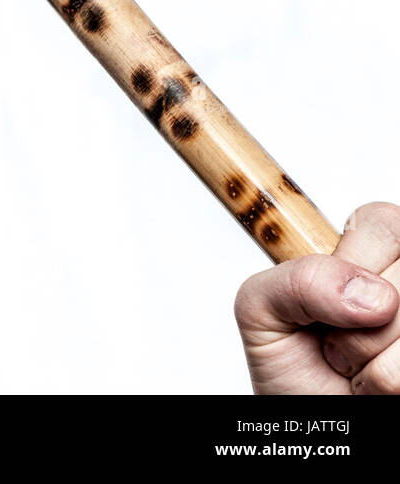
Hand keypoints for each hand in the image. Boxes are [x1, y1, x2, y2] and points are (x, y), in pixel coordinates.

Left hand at [234, 201, 399, 393]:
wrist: (310, 424)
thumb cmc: (291, 365)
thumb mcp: (261, 309)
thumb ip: (295, 279)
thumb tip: (369, 293)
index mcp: (371, 249)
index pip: (383, 222)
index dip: (349, 264)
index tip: (328, 295)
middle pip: (398, 278)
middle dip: (351, 318)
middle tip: (333, 337)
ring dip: (365, 354)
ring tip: (351, 363)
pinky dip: (380, 382)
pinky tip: (371, 384)